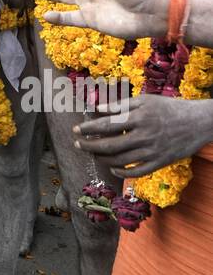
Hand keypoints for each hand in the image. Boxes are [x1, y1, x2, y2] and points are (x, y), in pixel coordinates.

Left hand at [73, 94, 212, 177]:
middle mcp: (144, 135)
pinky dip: (122, 173)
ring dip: (102, 158)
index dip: (88, 128)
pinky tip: (113, 169)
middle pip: (110, 145)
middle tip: (77, 144)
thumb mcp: (145, 101)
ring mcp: (152, 151)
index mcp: (139, 117)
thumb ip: (121, 105)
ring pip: (120, 160)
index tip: (76, 130)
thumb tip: (97, 108)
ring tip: (93, 154)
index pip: (107, 124)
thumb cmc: (169, 108)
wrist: (198, 122)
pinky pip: (137, 172)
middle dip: (89, 146)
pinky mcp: (160, 162)